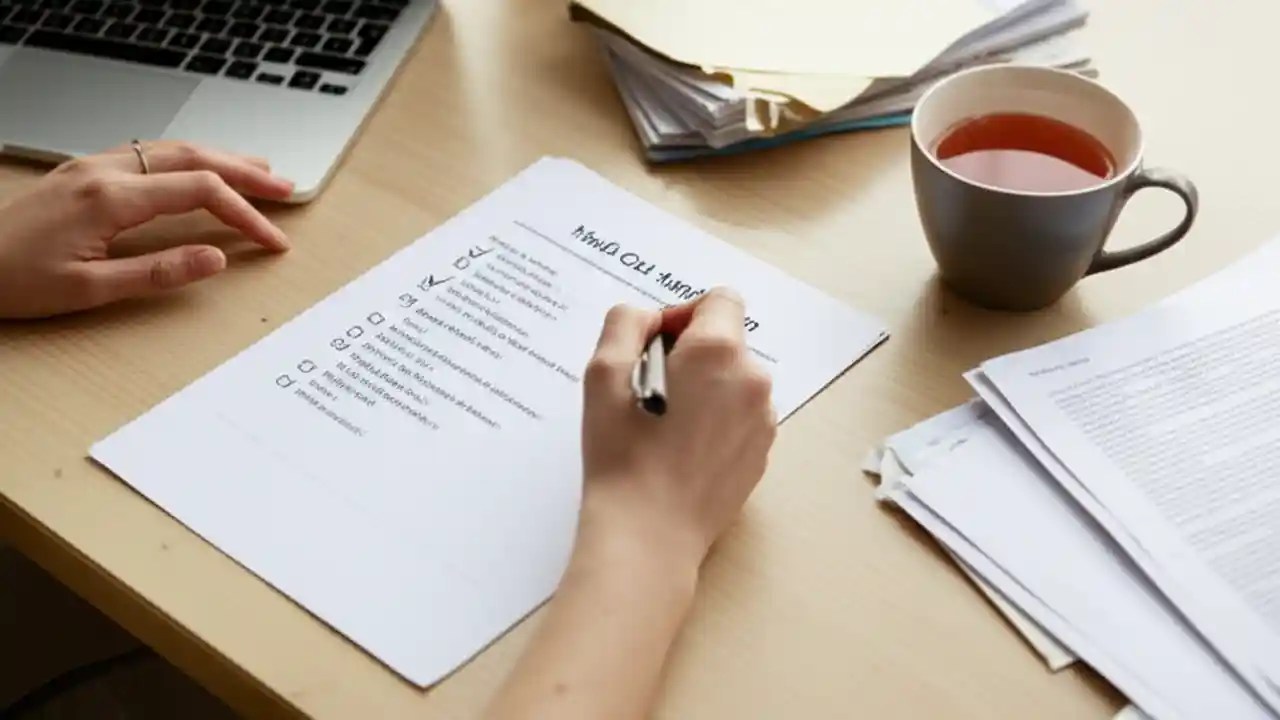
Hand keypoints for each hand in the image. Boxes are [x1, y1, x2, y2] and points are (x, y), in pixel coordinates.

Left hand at [0, 141, 292, 318]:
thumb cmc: (15, 280)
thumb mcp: (91, 290)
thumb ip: (159, 272)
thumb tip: (216, 259)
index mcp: (111, 198)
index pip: (200, 192)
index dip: (245, 214)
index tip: (272, 240)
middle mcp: (105, 171)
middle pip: (194, 158)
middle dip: (246, 172)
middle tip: (285, 189)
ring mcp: (92, 167)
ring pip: (172, 149)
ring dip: (221, 158)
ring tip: (258, 170)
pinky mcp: (83, 173)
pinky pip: (149, 153)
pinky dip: (188, 158)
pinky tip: (200, 168)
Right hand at [579, 287, 776, 569]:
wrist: (649, 542)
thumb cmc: (622, 462)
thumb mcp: (602, 378)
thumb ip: (625, 324)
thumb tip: (649, 317)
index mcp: (720, 355)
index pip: (718, 299)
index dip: (681, 314)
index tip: (651, 349)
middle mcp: (754, 382)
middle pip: (726, 339)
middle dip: (688, 352)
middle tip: (646, 391)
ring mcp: (764, 420)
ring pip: (734, 377)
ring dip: (702, 385)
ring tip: (661, 424)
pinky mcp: (762, 452)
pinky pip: (739, 412)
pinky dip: (714, 417)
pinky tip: (679, 449)